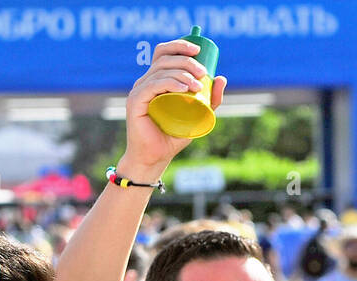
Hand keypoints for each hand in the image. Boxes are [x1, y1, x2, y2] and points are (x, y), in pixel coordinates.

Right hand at [120, 39, 226, 179]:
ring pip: (161, 71)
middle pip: (165, 59)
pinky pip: (154, 85)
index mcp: (155, 80)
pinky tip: (184, 88)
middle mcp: (145, 82)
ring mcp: (139, 91)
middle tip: (204, 73)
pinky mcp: (135, 102)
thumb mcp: (197, 115)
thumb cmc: (173, 137)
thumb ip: (210, 99)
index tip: (198, 50)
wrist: (156, 158)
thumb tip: (222, 78)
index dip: (179, 46)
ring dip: (182, 74)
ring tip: (198, 86)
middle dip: (186, 61)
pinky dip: (170, 83)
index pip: (164, 53)